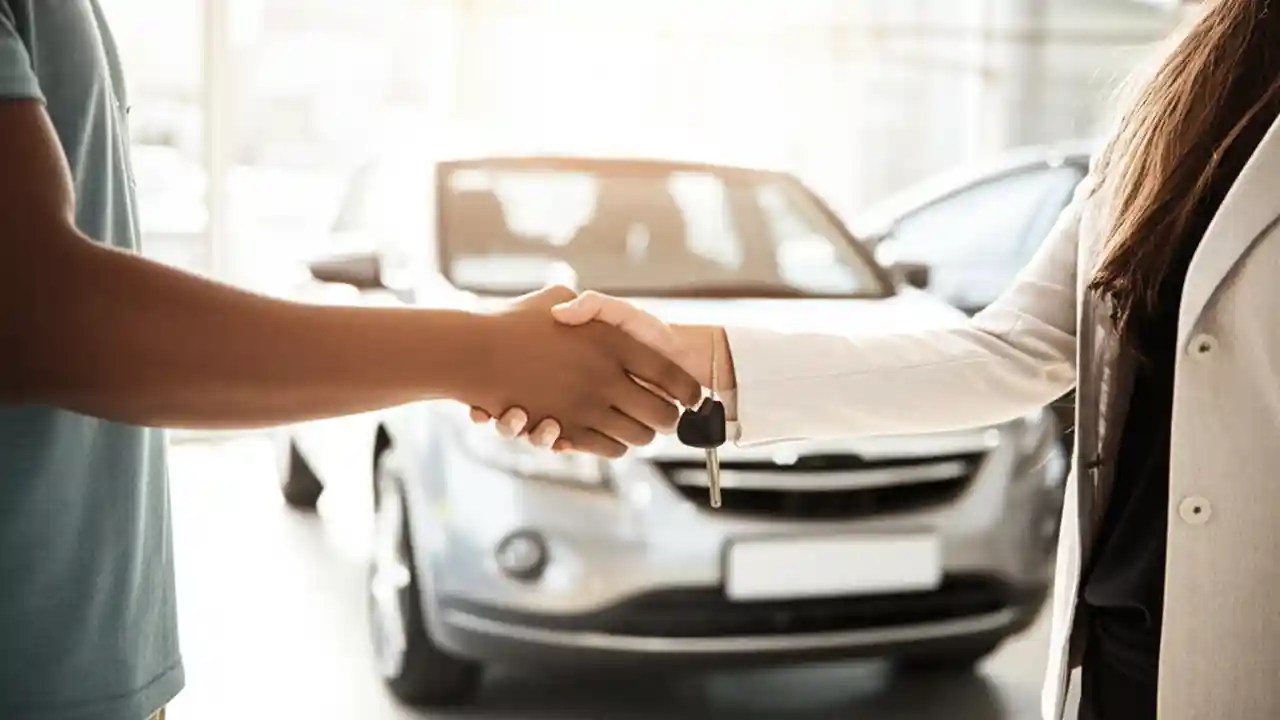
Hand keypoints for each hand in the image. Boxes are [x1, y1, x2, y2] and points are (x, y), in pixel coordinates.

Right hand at [461, 286, 701, 457]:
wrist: (471, 352)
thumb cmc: (514, 322)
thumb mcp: (557, 300)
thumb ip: (590, 307)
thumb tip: (617, 323)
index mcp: (612, 342)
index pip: (672, 375)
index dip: (689, 390)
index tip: (693, 396)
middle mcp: (605, 377)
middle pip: (662, 415)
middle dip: (671, 420)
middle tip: (671, 418)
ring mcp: (586, 407)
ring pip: (638, 437)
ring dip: (644, 435)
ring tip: (643, 427)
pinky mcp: (566, 430)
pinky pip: (608, 448)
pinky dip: (616, 445)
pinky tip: (614, 435)